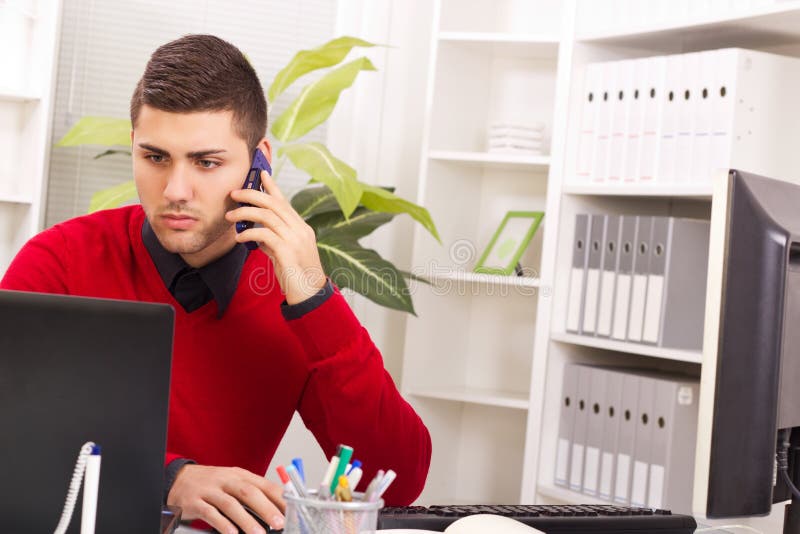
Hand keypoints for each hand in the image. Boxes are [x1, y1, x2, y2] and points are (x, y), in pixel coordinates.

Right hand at [167, 464, 284, 533]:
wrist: (179, 479)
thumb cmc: (212, 483)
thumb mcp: (233, 481)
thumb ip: (253, 492)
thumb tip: (276, 508)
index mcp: (240, 475)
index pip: (263, 484)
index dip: (279, 497)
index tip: (291, 509)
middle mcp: (226, 480)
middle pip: (249, 493)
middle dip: (266, 508)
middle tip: (279, 523)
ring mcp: (210, 490)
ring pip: (231, 504)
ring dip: (247, 520)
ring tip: (259, 533)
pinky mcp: (196, 502)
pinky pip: (210, 513)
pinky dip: (222, 524)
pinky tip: (232, 533)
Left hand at [227, 171, 326, 304]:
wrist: (309, 295)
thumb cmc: (296, 276)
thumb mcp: (284, 254)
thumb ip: (273, 241)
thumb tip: (255, 233)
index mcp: (301, 229)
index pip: (285, 202)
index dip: (272, 186)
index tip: (261, 174)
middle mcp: (300, 230)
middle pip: (274, 204)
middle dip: (252, 194)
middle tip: (235, 194)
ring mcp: (296, 240)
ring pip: (268, 216)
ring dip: (245, 213)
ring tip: (230, 215)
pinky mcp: (288, 252)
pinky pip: (264, 235)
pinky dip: (249, 233)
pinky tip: (239, 238)